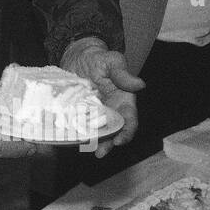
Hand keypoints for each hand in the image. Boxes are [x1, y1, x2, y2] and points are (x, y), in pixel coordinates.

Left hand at [61, 36, 142, 156]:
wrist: (77, 57)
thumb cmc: (98, 59)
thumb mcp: (111, 61)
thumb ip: (122, 73)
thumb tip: (140, 84)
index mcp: (123, 101)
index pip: (129, 120)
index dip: (127, 132)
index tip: (119, 140)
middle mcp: (110, 111)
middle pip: (113, 132)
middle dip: (108, 143)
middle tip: (100, 152)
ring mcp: (93, 114)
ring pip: (96, 132)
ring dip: (92, 142)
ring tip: (85, 148)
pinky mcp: (78, 114)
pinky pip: (78, 126)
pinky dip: (76, 133)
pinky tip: (70, 138)